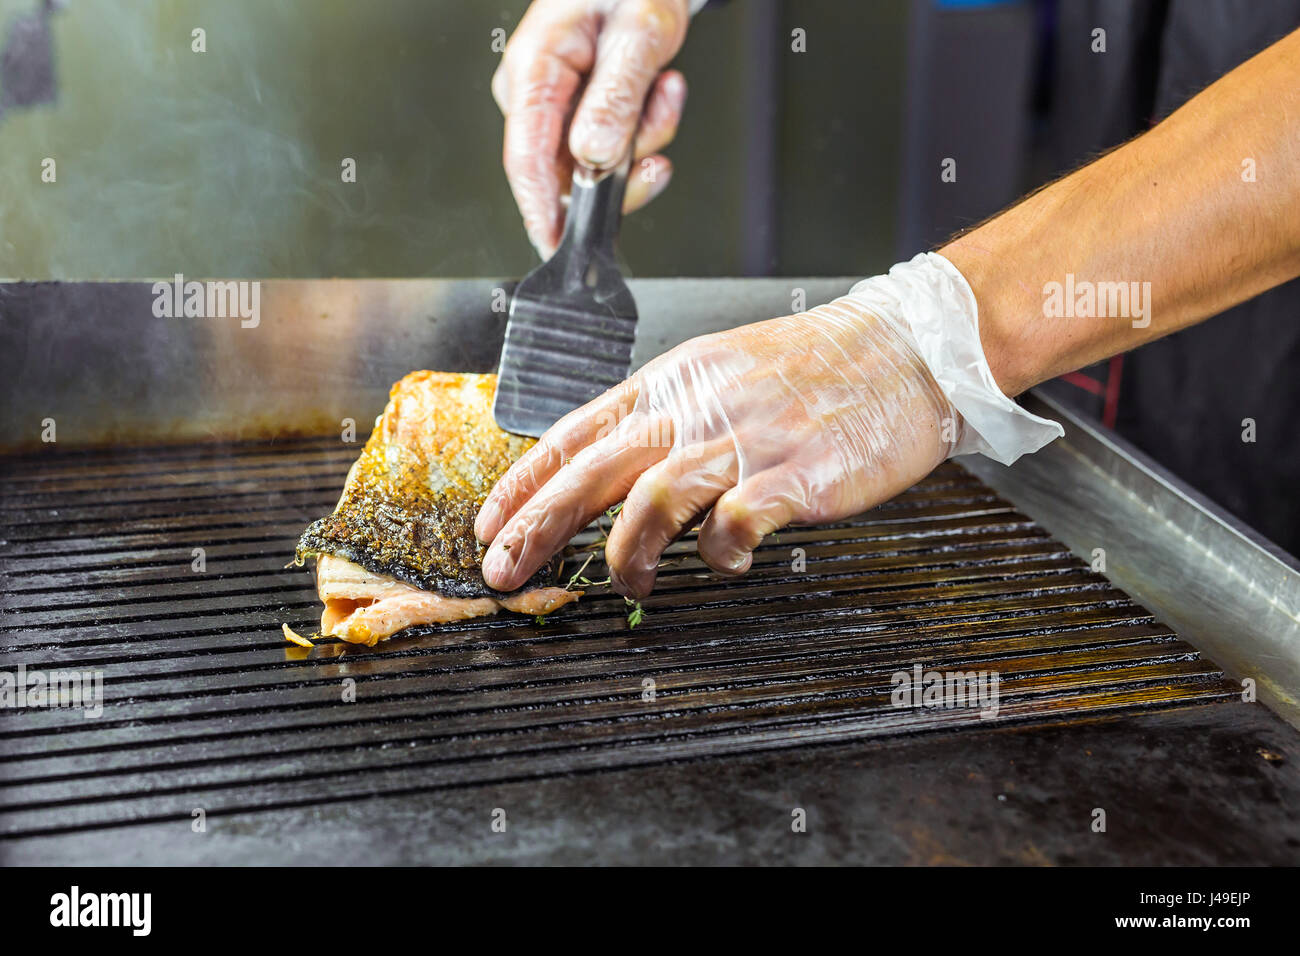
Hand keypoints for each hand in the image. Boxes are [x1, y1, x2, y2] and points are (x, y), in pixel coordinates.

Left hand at [476, 299, 959, 598]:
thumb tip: (613, 470)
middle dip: (535, 526)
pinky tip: (726, 563)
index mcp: (672, 383)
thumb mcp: (721, 369)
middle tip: (503, 571)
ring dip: (625, 554)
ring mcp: (744, 441)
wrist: (905, 349)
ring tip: (627, 584)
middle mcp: (696, 410)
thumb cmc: (816, 366)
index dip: (522, 482)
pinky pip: (734, 525)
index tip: (490, 522)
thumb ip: (667, 416)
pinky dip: (719, 555)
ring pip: (650, 500)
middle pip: (591, 470)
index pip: (573, 432)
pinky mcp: (794, 475)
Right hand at [492, 0, 691, 257]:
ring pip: (600, 166)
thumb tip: (593, 155)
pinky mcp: (582, 114)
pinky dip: (647, 129)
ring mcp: (559, 107)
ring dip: (645, 138)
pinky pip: (616, 150)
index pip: (526, 161)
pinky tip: (659, 91)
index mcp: (535, 69)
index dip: (542, 212)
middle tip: (657, 120)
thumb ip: (616, 96)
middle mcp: (538, 93)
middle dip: (625, 161)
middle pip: (567, 172)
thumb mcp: (638, 32)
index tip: (560, 247)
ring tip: (662, 88)